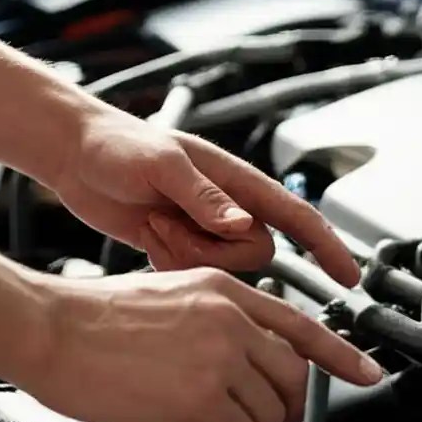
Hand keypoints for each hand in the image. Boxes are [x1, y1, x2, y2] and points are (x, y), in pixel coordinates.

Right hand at [15, 267, 383, 421]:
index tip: (368, 373)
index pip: (304, 326)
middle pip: (294, 380)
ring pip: (267, 414)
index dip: (341, 355)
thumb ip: (218, 319)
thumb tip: (246, 359)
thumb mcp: (173, 295)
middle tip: (244, 418)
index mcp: (228, 291)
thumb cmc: (95, 318)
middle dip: (277, 409)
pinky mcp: (200, 396)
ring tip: (199, 421)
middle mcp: (233, 320)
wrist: (50, 327)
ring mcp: (220, 358)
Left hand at [50, 109, 357, 282]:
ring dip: (185, 255)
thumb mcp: (163, 165)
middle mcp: (228, 207)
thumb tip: (244, 226)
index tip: (349, 278)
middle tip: (170, 226)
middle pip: (256, 254)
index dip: (328, 247)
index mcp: (237, 182)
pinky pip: (194, 275)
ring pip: (224, 268)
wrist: (72, 153)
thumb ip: (205, 198)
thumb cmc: (117, 144)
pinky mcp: (180, 246)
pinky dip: (168, 263)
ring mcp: (205, 228)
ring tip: (153, 224)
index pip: (297, 217)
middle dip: (214, 253)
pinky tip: (146, 236)